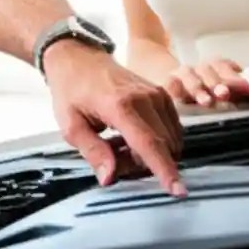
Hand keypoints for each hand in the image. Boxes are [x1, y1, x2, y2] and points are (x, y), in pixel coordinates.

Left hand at [42, 40, 185, 196]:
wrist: (79, 58)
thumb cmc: (71, 90)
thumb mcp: (70, 124)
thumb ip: (92, 152)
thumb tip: (110, 178)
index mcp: (119, 105)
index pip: (149, 143)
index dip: (164, 170)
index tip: (178, 191)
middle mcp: (144, 98)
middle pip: (161, 146)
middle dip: (142, 164)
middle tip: (113, 159)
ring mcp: (156, 94)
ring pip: (169, 140)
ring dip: (150, 154)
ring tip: (120, 146)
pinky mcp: (162, 95)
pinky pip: (171, 129)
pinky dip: (157, 141)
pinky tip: (132, 138)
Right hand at [161, 58, 248, 106]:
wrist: (175, 84)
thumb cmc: (207, 91)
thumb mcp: (224, 89)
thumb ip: (239, 92)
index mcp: (215, 67)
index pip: (224, 66)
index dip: (234, 76)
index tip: (245, 87)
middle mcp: (199, 68)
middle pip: (208, 71)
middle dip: (217, 82)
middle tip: (224, 94)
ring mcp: (181, 74)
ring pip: (189, 76)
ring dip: (198, 88)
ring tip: (206, 102)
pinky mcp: (167, 82)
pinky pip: (169, 84)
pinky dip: (173, 89)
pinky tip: (178, 98)